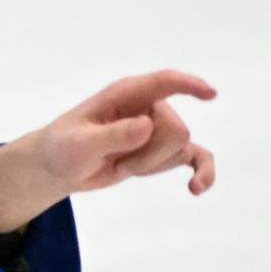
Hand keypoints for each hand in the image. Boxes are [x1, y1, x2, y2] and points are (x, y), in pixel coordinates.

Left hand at [0, 70, 217, 235]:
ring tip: (122, 164)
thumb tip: (147, 126)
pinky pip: (196, 158)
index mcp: (126, 94)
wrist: (60, 167)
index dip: (188, 85)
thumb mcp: (80, 144)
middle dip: (149, 155)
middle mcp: (147, 107)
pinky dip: (202, 172)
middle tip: (118, 160)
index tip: (210, 94)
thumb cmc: (64, 147)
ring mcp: (156, 129)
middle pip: (175, 129)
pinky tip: (196, 188)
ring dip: (151, 166)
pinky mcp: (161, 152)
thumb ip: (113, 135)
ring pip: (180, 149)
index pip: (163, 83)